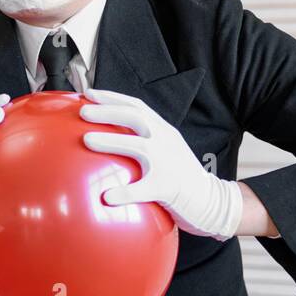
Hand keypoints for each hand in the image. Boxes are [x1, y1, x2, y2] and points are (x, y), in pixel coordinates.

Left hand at [80, 87, 242, 240]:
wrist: (212, 201)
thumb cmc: (180, 179)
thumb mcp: (165, 152)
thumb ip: (142, 144)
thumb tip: (105, 141)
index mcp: (163, 131)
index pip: (136, 107)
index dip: (112, 97)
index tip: (88, 93)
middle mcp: (166, 141)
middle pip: (136, 118)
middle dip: (108, 112)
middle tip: (83, 112)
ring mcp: (169, 163)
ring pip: (138, 146)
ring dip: (111, 141)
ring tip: (86, 140)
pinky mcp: (169, 187)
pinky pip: (143, 189)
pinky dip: (125, 193)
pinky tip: (107, 197)